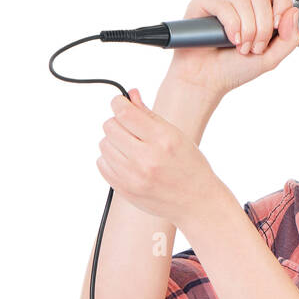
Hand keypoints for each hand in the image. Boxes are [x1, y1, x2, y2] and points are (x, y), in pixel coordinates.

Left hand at [96, 89, 219, 221]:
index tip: (120, 103)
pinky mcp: (125, 190)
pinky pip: (102, 164)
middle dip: (118, 123)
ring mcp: (134, 177)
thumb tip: (130, 95)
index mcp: (162, 140)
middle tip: (131, 129)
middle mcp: (146, 159)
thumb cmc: (190, 167)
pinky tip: (126, 161)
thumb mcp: (176, 135)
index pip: (124, 113)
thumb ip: (149, 115)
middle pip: (110, 127)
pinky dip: (110, 159)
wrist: (197, 202)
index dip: (118, 103)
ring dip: (114, 141)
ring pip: (104, 145)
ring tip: (130, 147)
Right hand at [165, 0, 298, 97]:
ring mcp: (222, 2)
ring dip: (246, 30)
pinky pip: (223, 4)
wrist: (206, 81)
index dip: (282, 5)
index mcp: (259, 13)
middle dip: (262, 28)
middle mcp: (241, 4)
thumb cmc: (234, 69)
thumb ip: (289, 39)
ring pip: (243, 2)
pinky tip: (231, 39)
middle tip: (253, 49)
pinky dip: (231, 24)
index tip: (277, 27)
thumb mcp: (270, 59)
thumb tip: (294, 12)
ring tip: (240, 48)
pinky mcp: (203, 4)